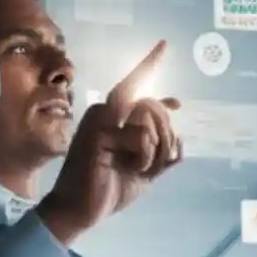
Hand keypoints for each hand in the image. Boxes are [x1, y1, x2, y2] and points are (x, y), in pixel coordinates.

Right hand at [38, 40, 183, 243]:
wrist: (81, 211)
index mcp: (112, 116)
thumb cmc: (108, 187)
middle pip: (152, 104)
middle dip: (167, 134)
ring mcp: (100, 120)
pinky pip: (143, 137)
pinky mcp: (99, 133)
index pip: (134, 85)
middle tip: (160, 160)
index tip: (163, 46)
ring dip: (157, 150)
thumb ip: (160, 138)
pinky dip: (146, 158)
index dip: (149, 65)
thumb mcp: (144, 164)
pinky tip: (129, 170)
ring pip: (151, 118)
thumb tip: (175, 105)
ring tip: (140, 169)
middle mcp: (103, 111)